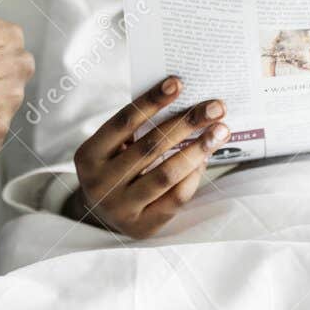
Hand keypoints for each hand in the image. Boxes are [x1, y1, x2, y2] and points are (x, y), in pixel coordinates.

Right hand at [68, 76, 229, 238]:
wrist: (101, 217)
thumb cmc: (113, 169)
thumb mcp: (111, 148)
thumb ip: (136, 129)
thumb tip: (183, 102)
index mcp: (89, 155)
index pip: (123, 122)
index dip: (151, 101)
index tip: (178, 82)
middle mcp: (100, 183)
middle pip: (150, 146)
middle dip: (186, 123)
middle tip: (216, 106)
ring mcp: (121, 207)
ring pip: (166, 174)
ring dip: (198, 149)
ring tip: (221, 130)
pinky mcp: (143, 226)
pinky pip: (175, 197)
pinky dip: (193, 175)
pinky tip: (205, 158)